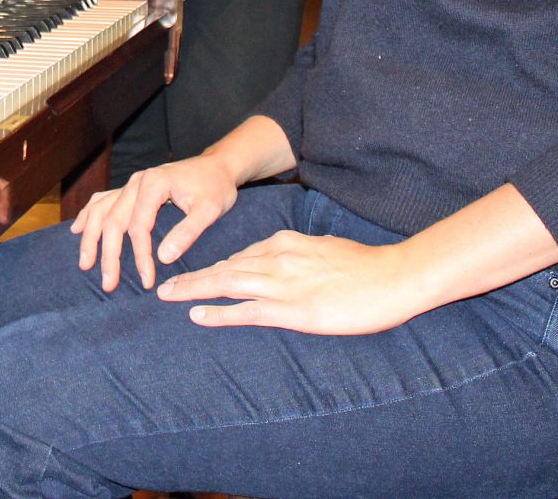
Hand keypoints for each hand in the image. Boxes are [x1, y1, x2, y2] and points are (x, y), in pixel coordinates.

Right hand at [68, 152, 239, 292]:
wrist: (217, 166)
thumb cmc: (215, 187)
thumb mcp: (210, 210)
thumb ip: (187, 232)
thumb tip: (165, 258)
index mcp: (154, 184)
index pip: (139, 226)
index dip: (140, 255)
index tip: (147, 280)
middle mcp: (137, 181)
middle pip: (113, 220)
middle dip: (109, 254)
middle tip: (108, 283)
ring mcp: (131, 183)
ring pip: (101, 210)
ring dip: (90, 237)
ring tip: (85, 263)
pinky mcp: (131, 188)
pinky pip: (102, 200)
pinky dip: (89, 215)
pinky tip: (78, 229)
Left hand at [155, 230, 427, 335]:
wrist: (393, 277)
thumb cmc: (367, 266)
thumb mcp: (326, 247)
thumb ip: (302, 252)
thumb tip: (291, 257)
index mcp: (286, 243)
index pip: (241, 256)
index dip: (216, 267)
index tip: (198, 276)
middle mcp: (277, 259)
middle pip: (224, 268)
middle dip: (192, 277)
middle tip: (164, 287)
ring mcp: (283, 284)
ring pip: (227, 284)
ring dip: (194, 291)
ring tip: (168, 297)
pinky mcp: (292, 310)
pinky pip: (246, 311)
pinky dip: (218, 312)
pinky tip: (198, 316)